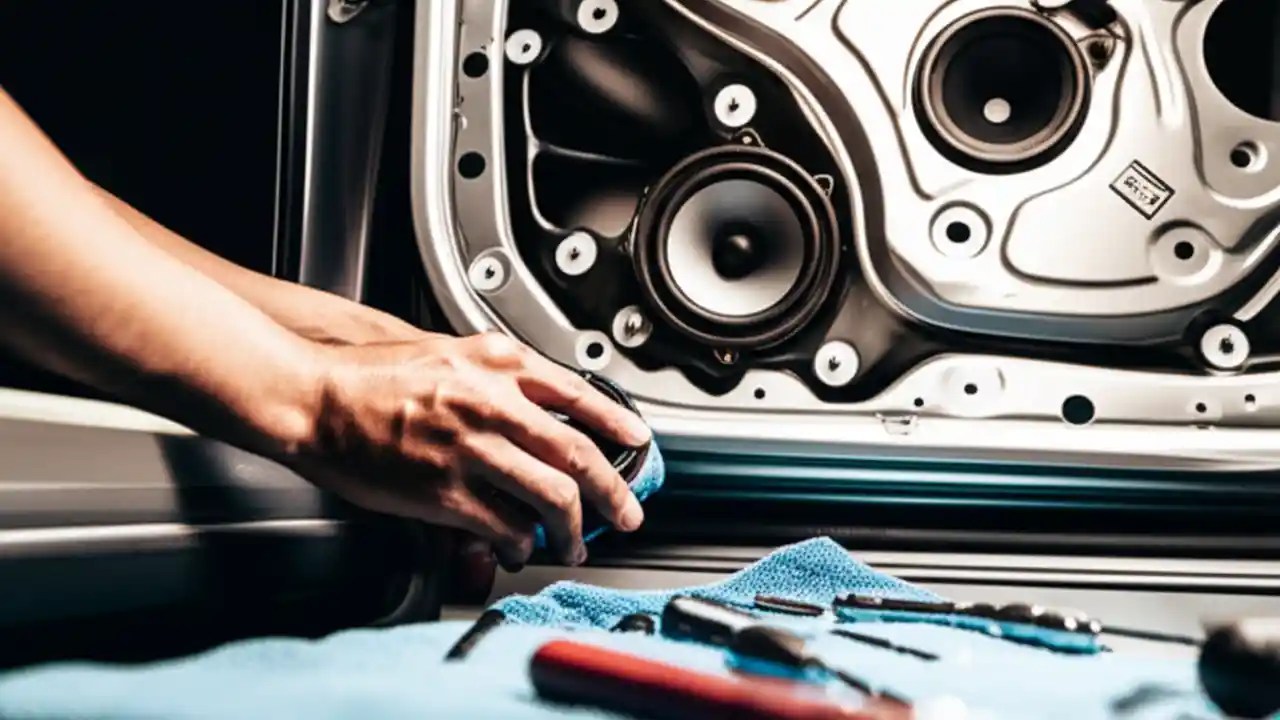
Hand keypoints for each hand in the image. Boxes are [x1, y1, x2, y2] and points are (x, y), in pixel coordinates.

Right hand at [285, 332, 651, 567]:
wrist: (314, 398)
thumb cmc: (371, 377)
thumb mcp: (448, 352)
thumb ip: (498, 373)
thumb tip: (541, 405)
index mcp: (497, 364)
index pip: (578, 396)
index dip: (617, 423)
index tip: (638, 442)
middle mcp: (492, 403)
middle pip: (578, 454)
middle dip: (614, 491)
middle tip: (628, 513)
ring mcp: (471, 449)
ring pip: (553, 496)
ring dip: (574, 529)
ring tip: (576, 544)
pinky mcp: (445, 492)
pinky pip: (506, 526)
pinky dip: (524, 544)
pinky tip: (523, 549)